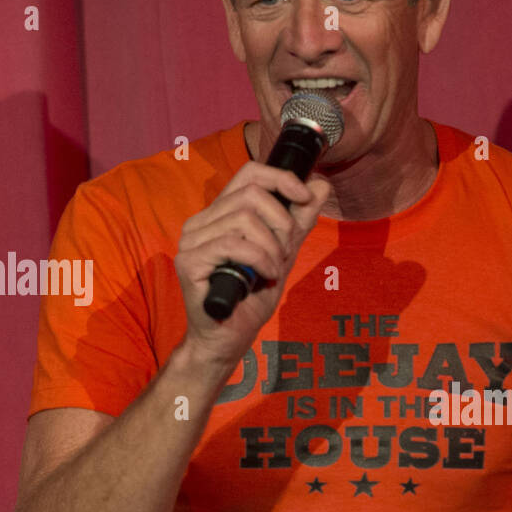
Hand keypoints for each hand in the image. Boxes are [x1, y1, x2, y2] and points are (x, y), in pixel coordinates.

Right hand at [174, 160, 331, 371]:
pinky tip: (265, 275)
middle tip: (285, 252)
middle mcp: (202, 221)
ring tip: (273, 269)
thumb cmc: (251, 297)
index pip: (249, 173)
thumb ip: (299, 221)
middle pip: (251, 194)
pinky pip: (233, 244)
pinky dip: (259, 258)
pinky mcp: (189, 261)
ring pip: (244, 219)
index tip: (305, 197)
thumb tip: (322, 185)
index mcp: (221, 214)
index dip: (281, 178)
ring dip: (271, 247)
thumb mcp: (283, 253)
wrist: (230, 337)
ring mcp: (192, 240)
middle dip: (281, 223)